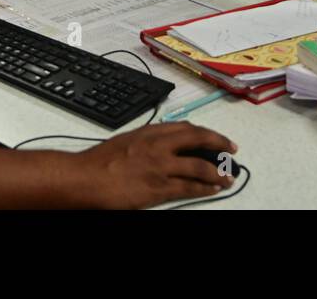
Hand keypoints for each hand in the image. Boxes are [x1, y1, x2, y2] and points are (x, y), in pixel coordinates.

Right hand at [75, 123, 237, 208]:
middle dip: (219, 143)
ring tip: (228, 176)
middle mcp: (158, 146)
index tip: (214, 136)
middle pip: (198, 139)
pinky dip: (205, 188)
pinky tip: (214, 189)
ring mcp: (160, 167)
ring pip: (199, 166)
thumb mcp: (125, 141)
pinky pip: (189, 187)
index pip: (185, 127)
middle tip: (231, 150)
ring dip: (218, 171)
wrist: (85, 179)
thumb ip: (145, 141)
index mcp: (149, 132)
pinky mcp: (159, 188)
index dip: (204, 131)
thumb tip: (158, 144)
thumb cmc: (98, 162)